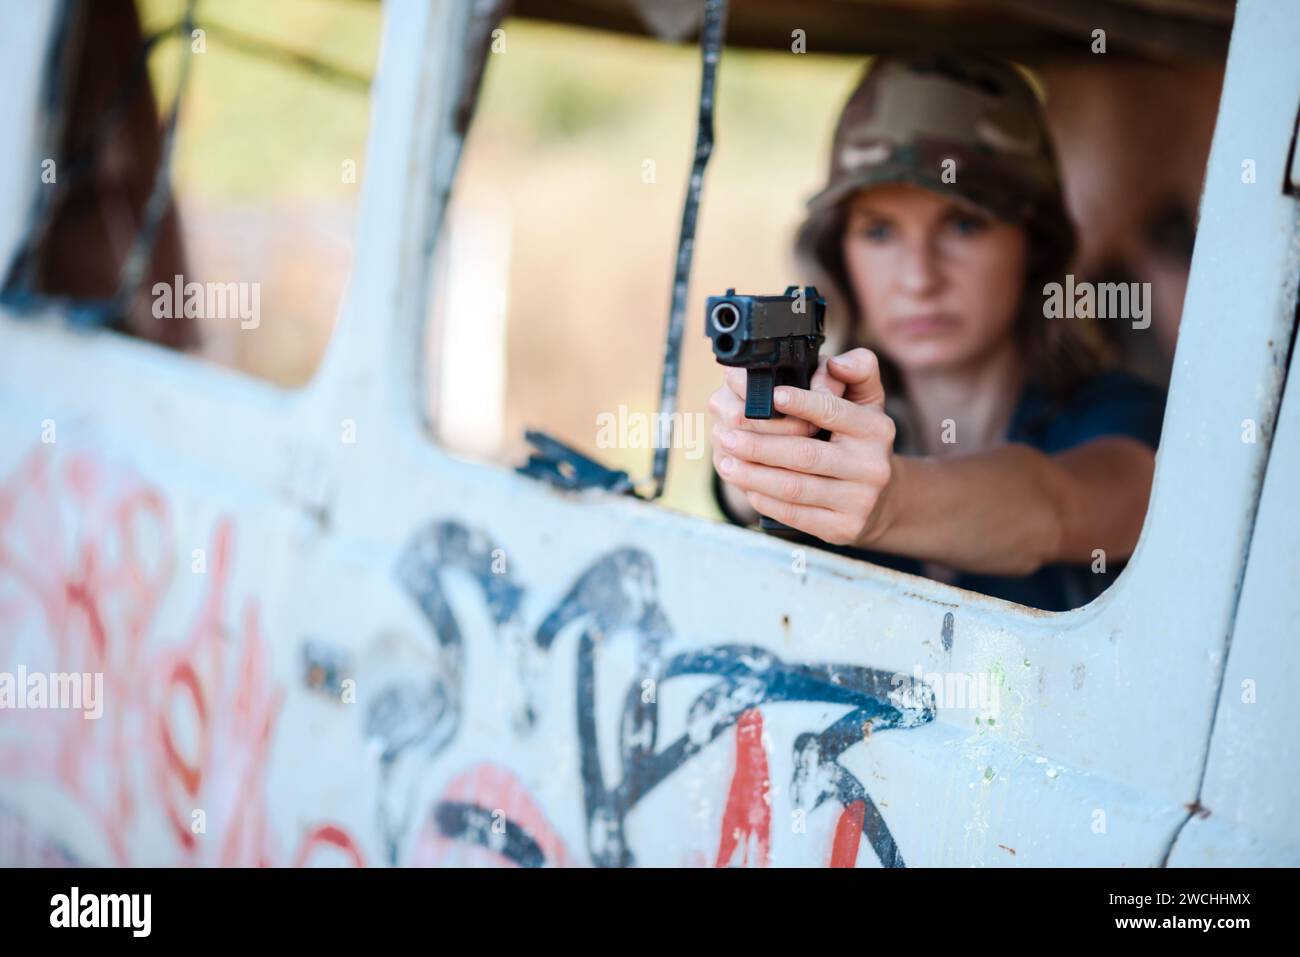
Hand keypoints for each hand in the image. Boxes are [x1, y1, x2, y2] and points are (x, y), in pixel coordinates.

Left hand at [711, 349, 897, 546]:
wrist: (880, 500)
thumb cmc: (859, 441)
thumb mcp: (867, 401)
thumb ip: (858, 370)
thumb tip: (837, 363)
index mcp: (876, 429)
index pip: (832, 412)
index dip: (800, 403)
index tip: (770, 394)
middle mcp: (872, 466)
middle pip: (804, 454)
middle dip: (759, 446)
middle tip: (725, 436)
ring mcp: (858, 501)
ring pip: (793, 488)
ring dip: (752, 475)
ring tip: (726, 461)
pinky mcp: (842, 529)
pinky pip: (794, 514)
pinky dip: (764, 500)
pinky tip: (746, 486)